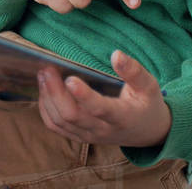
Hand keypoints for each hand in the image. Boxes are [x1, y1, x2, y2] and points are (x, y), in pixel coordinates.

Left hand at [37, 50, 170, 147]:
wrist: (147, 131)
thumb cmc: (146, 104)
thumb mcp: (149, 86)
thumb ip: (134, 71)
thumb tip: (117, 54)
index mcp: (122, 117)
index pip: (100, 109)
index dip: (84, 96)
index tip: (70, 79)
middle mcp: (103, 130)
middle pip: (72, 115)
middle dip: (55, 92)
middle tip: (47, 69)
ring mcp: (89, 135)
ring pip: (60, 121)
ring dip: (47, 97)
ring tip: (43, 75)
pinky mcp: (79, 136)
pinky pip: (56, 127)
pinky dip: (45, 109)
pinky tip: (44, 90)